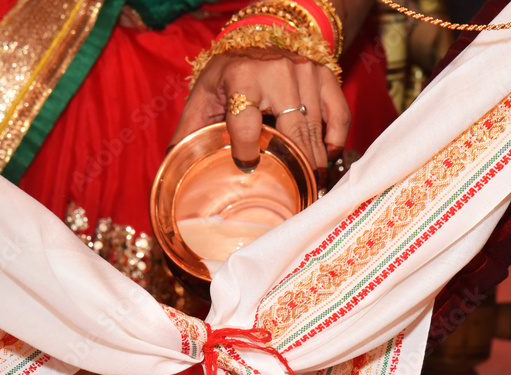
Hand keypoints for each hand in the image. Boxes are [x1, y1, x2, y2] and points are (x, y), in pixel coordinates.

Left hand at [171, 51, 350, 187]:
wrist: (255, 40)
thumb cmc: (225, 77)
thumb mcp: (202, 99)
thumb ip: (188, 134)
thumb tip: (172, 175)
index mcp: (241, 75)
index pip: (246, 124)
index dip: (247, 153)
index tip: (247, 169)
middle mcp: (277, 70)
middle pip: (291, 134)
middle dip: (294, 171)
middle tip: (295, 198)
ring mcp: (305, 71)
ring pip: (315, 131)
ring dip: (315, 164)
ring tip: (310, 188)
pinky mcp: (325, 75)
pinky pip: (338, 116)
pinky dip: (335, 141)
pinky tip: (326, 159)